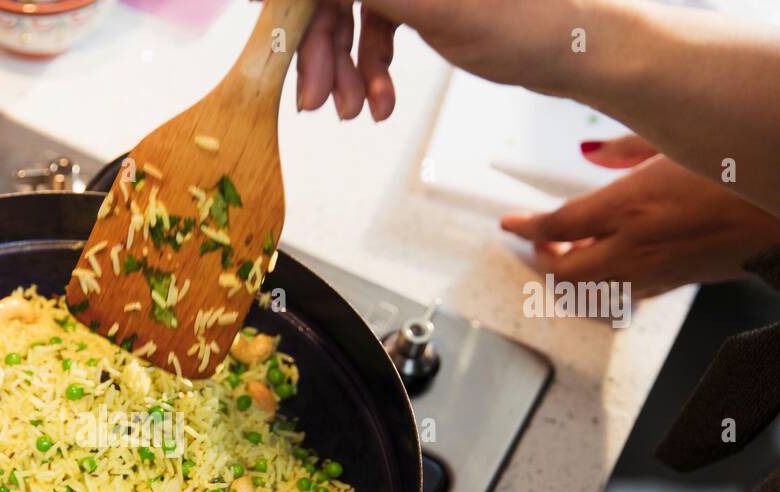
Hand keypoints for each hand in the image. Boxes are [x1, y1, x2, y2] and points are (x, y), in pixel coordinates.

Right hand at [294, 0, 591, 120]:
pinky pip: (374, 26)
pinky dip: (370, 68)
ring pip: (348, 11)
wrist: (580, 48)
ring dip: (342, 66)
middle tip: (317, 103)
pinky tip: (380, 101)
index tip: (281, 46)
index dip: (300, 10)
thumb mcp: (437, 5)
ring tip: (355, 112)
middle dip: (320, 47)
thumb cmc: (528, 19)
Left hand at [500, 137, 779, 296]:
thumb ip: (626, 148)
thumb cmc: (737, 169)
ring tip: (566, 255)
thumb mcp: (677, 142)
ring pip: (591, 290)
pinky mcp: (675, 283)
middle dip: (542, 260)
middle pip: (564, 271)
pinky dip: (604, 284)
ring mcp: (653, 271)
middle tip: (536, 245)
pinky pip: (625, 292)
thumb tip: (589, 151)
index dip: (524, 228)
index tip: (509, 223)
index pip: (554, 227)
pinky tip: (610, 267)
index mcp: (627, 208)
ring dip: (570, 276)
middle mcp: (633, 247)